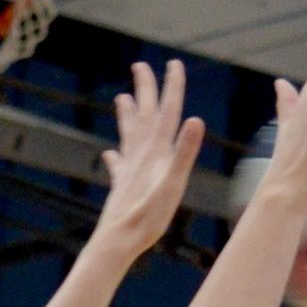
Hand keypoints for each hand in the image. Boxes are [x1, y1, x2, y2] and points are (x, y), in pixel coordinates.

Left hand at [94, 59, 204, 260]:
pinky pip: (117, 165)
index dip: (171, 87)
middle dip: (144, 90)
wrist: (116, 243)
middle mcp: (139, 157)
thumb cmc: (147, 219)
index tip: (173, 64)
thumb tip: (196, 119)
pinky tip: (110, 153)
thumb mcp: (173, 186)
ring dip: (126, 115)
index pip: (167, 113)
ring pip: (128, 135)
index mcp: (156, 154)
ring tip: (121, 97)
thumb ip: (184, 154)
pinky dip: (115, 155)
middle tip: (140, 65)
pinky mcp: (120, 187)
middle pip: (143, 116)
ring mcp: (127, 171)